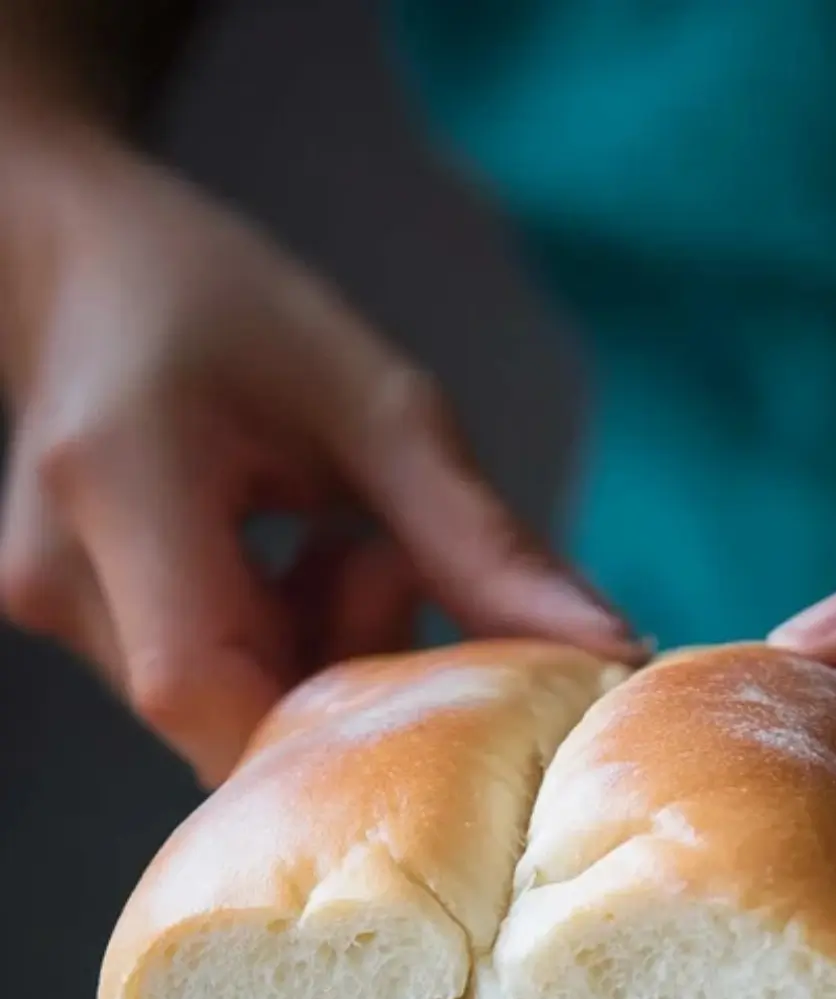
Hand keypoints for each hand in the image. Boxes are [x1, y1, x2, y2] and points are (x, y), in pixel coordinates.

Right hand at [0, 119, 636, 786]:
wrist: (77, 262)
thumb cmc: (220, 303)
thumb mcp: (373, 401)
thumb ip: (481, 542)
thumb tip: (607, 654)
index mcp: (115, 486)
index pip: (202, 687)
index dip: (332, 727)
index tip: (433, 675)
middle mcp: (58, 570)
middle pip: (224, 717)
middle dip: (343, 682)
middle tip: (394, 565)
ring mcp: (55, 606)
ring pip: (220, 715)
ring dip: (312, 661)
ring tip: (334, 545)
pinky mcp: (77, 625)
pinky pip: (204, 687)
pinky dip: (274, 650)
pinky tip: (289, 563)